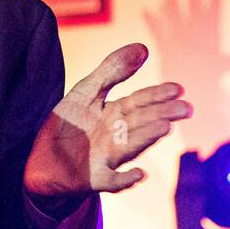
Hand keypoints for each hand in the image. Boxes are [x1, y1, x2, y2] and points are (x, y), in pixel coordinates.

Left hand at [23, 43, 191, 207]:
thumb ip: (112, 71)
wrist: (44, 161)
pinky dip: (125, 179)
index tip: (178, 89)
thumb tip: (144, 47)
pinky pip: (112, 181)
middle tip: (184, 108)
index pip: (139, 102)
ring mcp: (108, 158)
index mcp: (116, 114)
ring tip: (165, 126)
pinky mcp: (94, 178)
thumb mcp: (86, 92)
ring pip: (130, 146)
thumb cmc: (68, 124)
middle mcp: (117, 136)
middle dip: (161, 114)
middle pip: (141, 123)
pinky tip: (140, 174)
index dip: (157, 95)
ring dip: (147, 138)